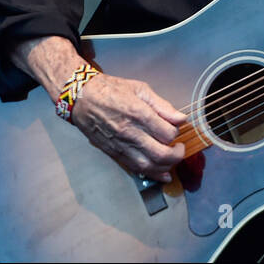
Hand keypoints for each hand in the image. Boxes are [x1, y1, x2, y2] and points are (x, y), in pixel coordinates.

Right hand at [68, 74, 187, 182]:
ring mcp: (121, 145)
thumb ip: (162, 105)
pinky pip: (134, 168)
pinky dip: (151, 174)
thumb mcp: (140, 89)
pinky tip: (162, 174)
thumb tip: (181, 118)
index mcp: (139, 114)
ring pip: (149, 166)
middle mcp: (130, 133)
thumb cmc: (111, 90)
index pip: (168, 133)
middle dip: (177, 154)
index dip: (176, 132)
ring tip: (172, 159)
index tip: (176, 127)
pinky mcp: (113, 153)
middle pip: (161, 154)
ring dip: (166, 167)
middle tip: (180, 148)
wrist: (82, 98)